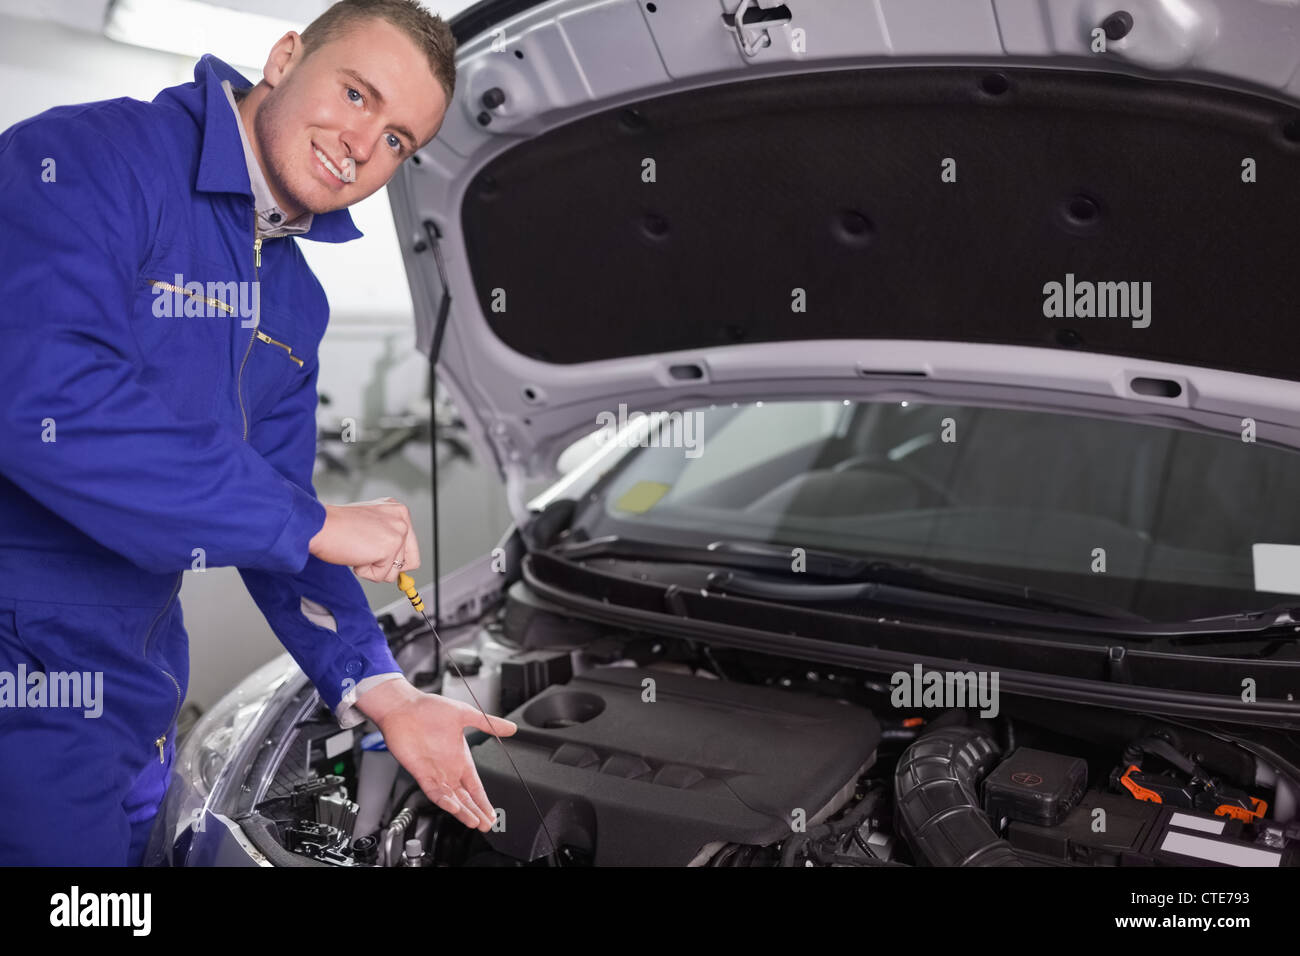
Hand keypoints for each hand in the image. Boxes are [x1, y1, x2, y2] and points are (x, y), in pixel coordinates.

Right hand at [308, 497, 418, 582]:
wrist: (320, 526)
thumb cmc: (337, 526)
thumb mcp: (371, 527)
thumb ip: (388, 541)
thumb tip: (402, 568)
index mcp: (398, 511)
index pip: (411, 547)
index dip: (393, 558)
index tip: (377, 554)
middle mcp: (402, 519)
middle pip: (408, 562)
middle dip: (384, 564)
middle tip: (364, 550)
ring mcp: (397, 533)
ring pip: (394, 571)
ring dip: (373, 567)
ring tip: (358, 548)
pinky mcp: (389, 548)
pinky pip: (381, 576)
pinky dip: (365, 572)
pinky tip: (356, 554)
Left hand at [356, 679, 517, 831]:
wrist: (403, 707)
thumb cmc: (429, 708)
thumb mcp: (465, 714)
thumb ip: (489, 724)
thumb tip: (511, 728)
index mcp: (461, 758)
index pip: (476, 786)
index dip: (484, 801)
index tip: (492, 814)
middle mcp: (448, 769)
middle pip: (465, 798)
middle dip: (476, 812)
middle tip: (486, 825)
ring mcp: (434, 772)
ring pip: (451, 799)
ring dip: (462, 811)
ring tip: (474, 822)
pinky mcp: (420, 773)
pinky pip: (433, 792)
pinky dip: (444, 800)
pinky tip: (453, 807)